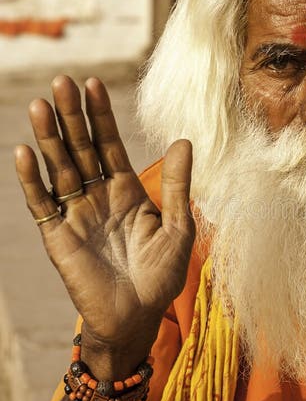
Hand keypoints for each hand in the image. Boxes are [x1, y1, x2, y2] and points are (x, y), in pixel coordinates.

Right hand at [14, 75, 194, 375]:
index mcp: (126, 192)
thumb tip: (184, 140)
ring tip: (41, 105)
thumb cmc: (161, 276)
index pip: (109, 144)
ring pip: (59, 169)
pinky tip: (26, 152)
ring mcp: (76, 215)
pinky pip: (43, 204)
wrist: (139, 318)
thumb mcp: (178, 227)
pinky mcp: (58, 237)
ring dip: (49, 138)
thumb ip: (179, 185)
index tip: (93, 84)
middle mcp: (97, 197)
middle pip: (81, 148)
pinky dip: (33, 180)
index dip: (101, 116)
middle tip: (62, 81)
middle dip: (72, 117)